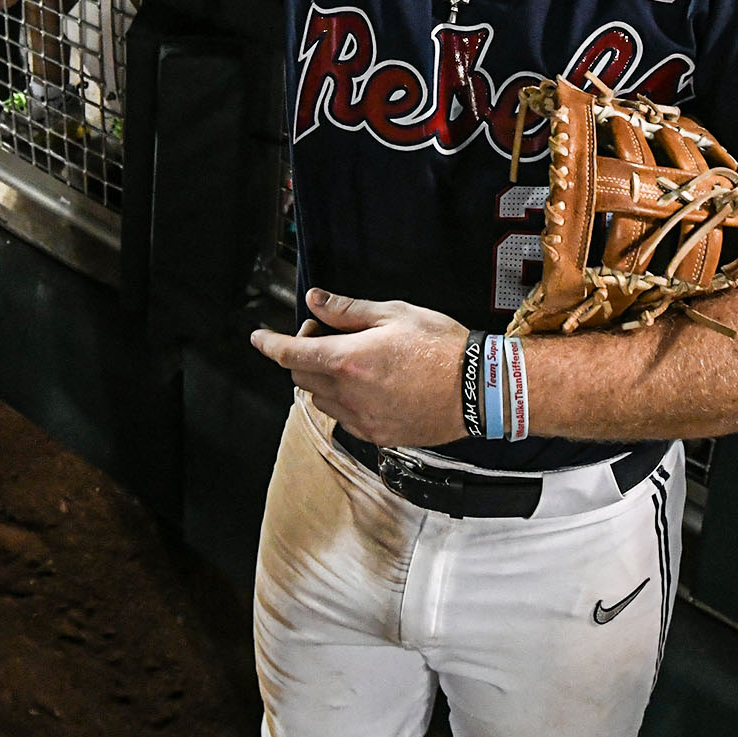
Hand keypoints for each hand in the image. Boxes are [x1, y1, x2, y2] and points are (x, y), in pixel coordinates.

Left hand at [249, 288, 470, 447]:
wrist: (478, 389)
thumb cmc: (441, 347)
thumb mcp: (394, 313)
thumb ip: (347, 309)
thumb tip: (316, 300)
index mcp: (348, 361)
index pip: (290, 354)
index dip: (269, 344)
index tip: (259, 338)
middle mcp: (349, 395)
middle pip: (300, 378)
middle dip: (303, 356)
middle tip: (328, 337)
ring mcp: (363, 420)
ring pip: (321, 401)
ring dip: (324, 380)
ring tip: (354, 362)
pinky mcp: (378, 436)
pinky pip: (345, 419)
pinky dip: (345, 402)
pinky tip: (370, 386)